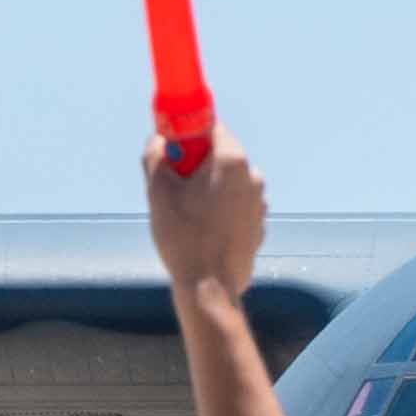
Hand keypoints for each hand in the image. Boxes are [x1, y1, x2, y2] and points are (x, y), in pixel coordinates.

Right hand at [145, 127, 265, 300]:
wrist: (209, 288)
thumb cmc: (183, 237)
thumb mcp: (158, 190)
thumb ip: (155, 155)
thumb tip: (157, 140)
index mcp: (232, 160)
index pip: (211, 128)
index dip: (188, 135)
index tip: (174, 150)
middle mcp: (253, 178)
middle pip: (220, 157)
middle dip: (197, 165)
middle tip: (175, 185)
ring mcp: (259, 205)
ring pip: (228, 184)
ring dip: (208, 190)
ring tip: (187, 215)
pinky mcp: (258, 228)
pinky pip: (236, 208)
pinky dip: (220, 212)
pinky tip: (202, 232)